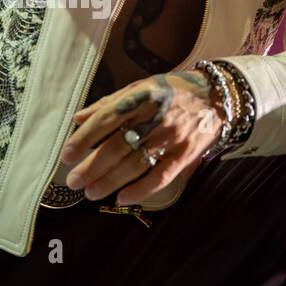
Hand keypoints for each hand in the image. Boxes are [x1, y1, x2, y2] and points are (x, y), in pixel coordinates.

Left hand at [59, 72, 222, 204]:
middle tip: (73, 181)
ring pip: (135, 165)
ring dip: (110, 181)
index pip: (106, 120)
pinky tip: (122, 198)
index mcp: (141, 97)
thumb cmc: (173, 91)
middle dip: (92, 167)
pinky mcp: (185, 155)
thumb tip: (78, 119)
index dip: (84, 139)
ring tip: (91, 192)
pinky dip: (140, 190)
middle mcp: (155, 118)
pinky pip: (160, 176)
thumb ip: (109, 103)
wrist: (218, 96)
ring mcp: (171, 138)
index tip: (67, 155)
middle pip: (118, 147)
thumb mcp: (141, 87)